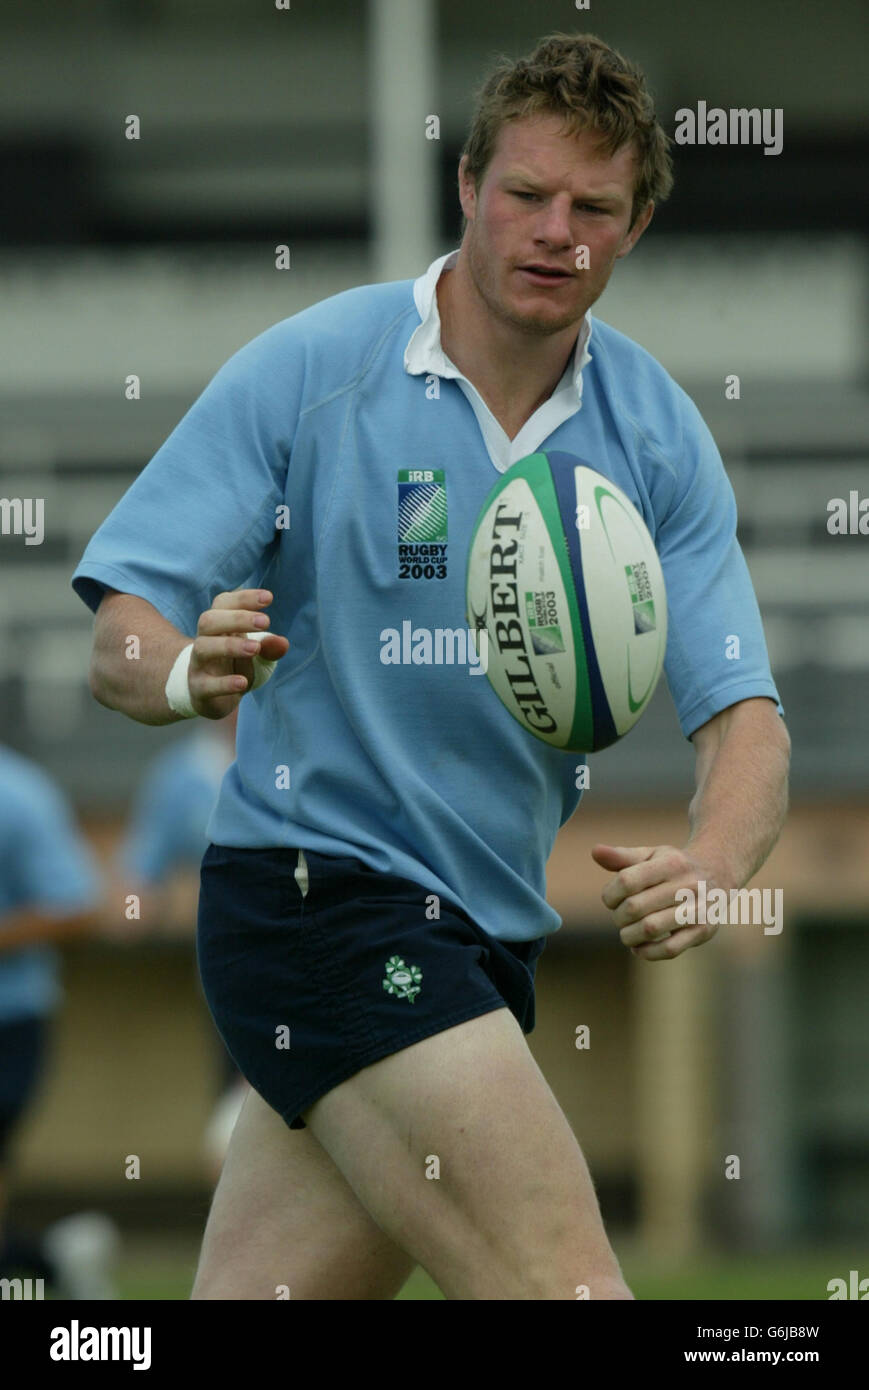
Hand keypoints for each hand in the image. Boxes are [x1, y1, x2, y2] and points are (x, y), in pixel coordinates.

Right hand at [189, 589, 288, 719]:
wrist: (212, 698)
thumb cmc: (236, 666)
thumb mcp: (257, 655)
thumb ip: (269, 647)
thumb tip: (283, 643)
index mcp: (219, 626)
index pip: (223, 603)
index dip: (244, 598)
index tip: (268, 598)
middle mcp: (205, 640)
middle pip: (209, 620)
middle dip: (237, 618)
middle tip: (265, 621)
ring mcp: (198, 664)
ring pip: (203, 647)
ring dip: (230, 645)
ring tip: (255, 649)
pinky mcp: (198, 689)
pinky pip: (205, 684)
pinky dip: (224, 683)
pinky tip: (243, 683)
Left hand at [591, 843, 722, 960]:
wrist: (718, 873)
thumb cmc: (673, 865)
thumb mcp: (651, 855)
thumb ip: (622, 856)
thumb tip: (595, 851)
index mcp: (670, 863)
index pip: (627, 881)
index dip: (610, 894)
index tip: (610, 899)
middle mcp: (687, 885)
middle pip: (635, 907)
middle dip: (618, 916)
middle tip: (619, 917)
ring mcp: (697, 909)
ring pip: (651, 928)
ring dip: (629, 935)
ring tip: (627, 932)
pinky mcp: (703, 930)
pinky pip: (670, 949)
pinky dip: (647, 952)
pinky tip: (638, 947)